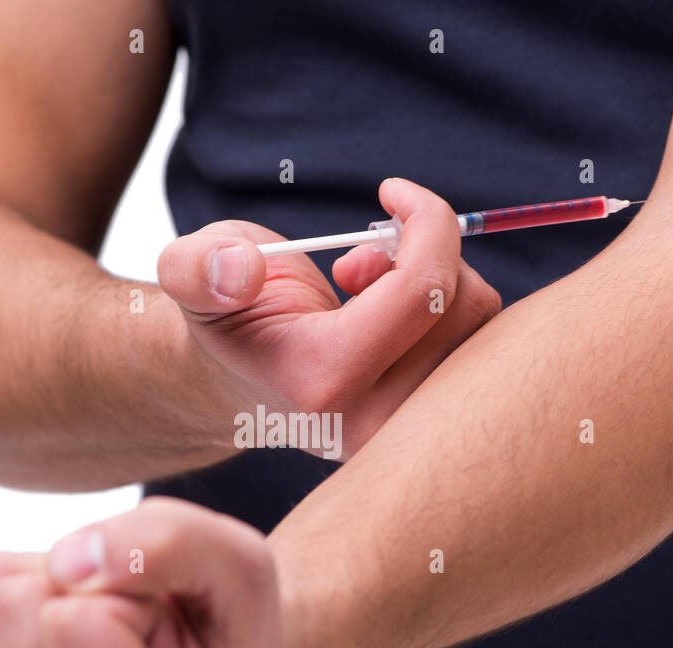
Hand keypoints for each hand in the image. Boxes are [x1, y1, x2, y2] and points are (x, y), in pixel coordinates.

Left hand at [0, 497, 277, 647]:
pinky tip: (59, 632)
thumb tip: (66, 561)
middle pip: (12, 606)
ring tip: (104, 637)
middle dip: (84, 589)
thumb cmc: (224, 623)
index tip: (167, 642)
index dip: (133, 598)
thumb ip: (168, 547)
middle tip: (135, 636)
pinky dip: (9, 578)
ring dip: (49, 585)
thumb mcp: (238, 566)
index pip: (75, 623)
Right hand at [158, 178, 501, 458]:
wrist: (233, 380)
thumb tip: (241, 270)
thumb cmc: (224, 311)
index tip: (392, 190)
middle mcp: (375, 423)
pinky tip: (393, 314)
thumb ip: (198, 267)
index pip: (423, 289)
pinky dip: (448, 309)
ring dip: (436, 282)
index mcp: (323, 383)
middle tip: (362, 260)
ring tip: (370, 288)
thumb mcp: (190, 272)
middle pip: (463, 307)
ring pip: (480, 326)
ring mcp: (407, 432)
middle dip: (426, 255)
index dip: (424, 220)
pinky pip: (482, 343)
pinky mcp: (430, 426)